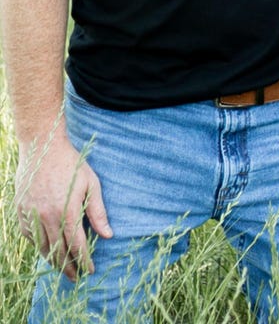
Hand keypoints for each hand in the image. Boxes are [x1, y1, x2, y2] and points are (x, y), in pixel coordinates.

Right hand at [15, 136, 110, 279]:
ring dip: (53, 260)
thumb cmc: (72, 164)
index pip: (76, 245)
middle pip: (58, 251)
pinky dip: (39, 246)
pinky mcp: (21, 212)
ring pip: (42, 247)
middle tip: (76, 278)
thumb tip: (109, 234)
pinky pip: (29, 236)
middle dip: (68, 267)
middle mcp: (47, 217)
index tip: (90, 270)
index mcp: (67, 211)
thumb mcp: (92, 184)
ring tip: (63, 268)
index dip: (84, 260)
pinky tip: (47, 249)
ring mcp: (31, 215)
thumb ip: (98, 211)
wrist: (43, 149)